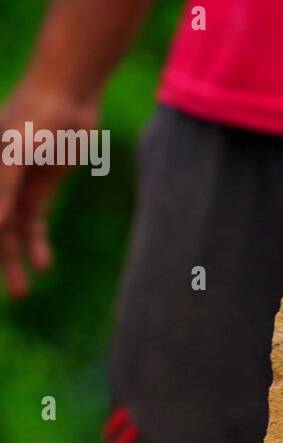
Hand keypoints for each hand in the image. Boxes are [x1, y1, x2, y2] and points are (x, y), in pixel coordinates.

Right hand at [0, 86, 96, 297]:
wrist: (68, 96)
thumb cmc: (35, 116)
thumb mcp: (16, 152)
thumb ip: (3, 188)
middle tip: (11, 296)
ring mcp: (14, 186)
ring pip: (11, 231)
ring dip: (17, 261)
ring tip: (23, 293)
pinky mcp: (38, 188)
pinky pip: (33, 222)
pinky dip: (37, 243)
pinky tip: (44, 265)